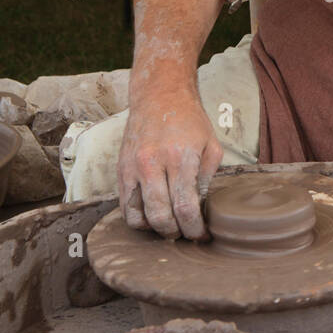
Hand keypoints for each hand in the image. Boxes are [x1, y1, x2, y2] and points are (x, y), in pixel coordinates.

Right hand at [117, 91, 223, 240]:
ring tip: (170, 226)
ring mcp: (132, 168)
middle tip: (187, 234)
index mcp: (180, 157)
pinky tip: (153, 215)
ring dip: (155, 229)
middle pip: (160, 217)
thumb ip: (207, 179)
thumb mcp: (211, 146)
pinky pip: (124, 206)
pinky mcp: (120, 170)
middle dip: (176, 233)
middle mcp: (152, 163)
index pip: (185, 207)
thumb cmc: (190, 121)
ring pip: (138, 217)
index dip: (195, 229)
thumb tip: (200, 211)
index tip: (202, 236)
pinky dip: (139, 218)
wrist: (159, 96)